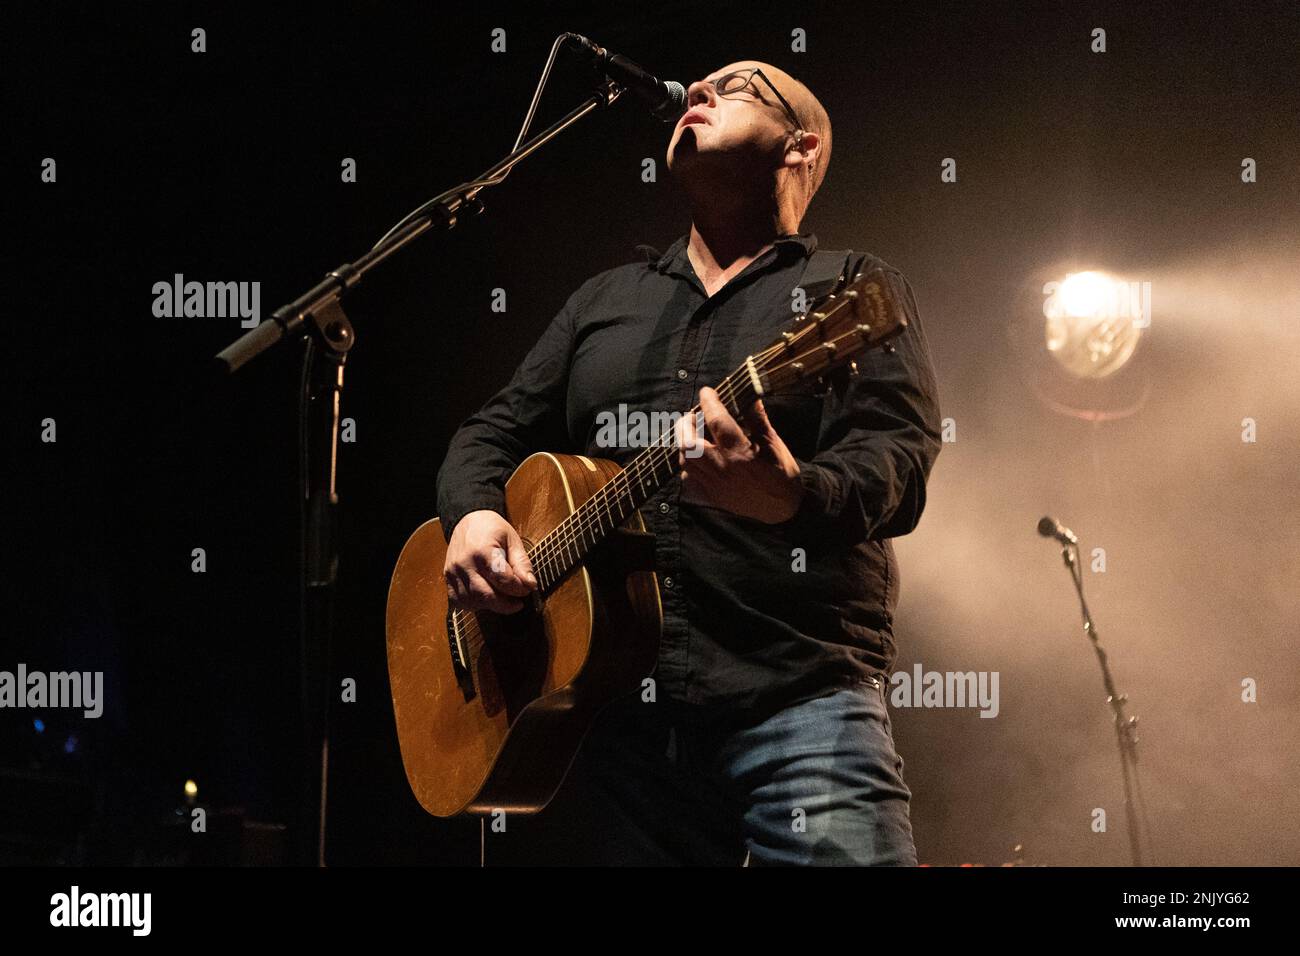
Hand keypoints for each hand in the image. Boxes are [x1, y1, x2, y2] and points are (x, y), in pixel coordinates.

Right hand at [444, 510, 537, 613]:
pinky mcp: (447, 579)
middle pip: (486, 596)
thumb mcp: (513, 540)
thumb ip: (522, 563)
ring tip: (502, 598)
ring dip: (491, 606)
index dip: (519, 589)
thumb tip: (530, 585)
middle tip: (517, 602)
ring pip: (473, 602)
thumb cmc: (492, 530)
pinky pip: (459, 602)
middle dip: (506, 605)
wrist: (467, 521)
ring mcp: (453, 572)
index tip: (526, 589)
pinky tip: (485, 598)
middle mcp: (464, 563)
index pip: (503, 580)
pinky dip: (474, 605)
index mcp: (483, 550)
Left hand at [674, 386, 804, 522]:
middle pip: (688, 442)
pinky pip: (688, 479)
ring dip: (686, 444)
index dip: (709, 401)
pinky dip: (689, 466)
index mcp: (739, 451)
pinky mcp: (711, 496)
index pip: (716, 419)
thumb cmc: (781, 473)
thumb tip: (749, 396)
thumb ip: (757, 419)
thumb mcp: (773, 442)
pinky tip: (700, 460)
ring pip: (685, 460)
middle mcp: (722, 467)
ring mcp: (713, 484)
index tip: (707, 392)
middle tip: (694, 416)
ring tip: (696, 436)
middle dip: (686, 424)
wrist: (784, 509)